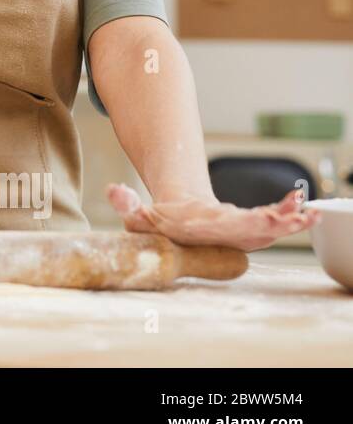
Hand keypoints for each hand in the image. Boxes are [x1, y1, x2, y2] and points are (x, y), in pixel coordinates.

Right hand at [106, 183, 319, 250]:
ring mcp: (242, 232)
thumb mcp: (138, 217)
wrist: (177, 228)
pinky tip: (302, 204)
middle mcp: (227, 234)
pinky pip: (273, 221)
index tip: (265, 219)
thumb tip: (114, 190)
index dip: (247, 224)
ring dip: (291, 221)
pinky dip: (289, 214)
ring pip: (270, 229)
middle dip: (278, 224)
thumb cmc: (161, 224)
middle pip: (256, 231)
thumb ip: (126, 205)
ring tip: (308, 211)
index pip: (227, 228)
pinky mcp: (252, 225)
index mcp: (204, 230)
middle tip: (297, 217)